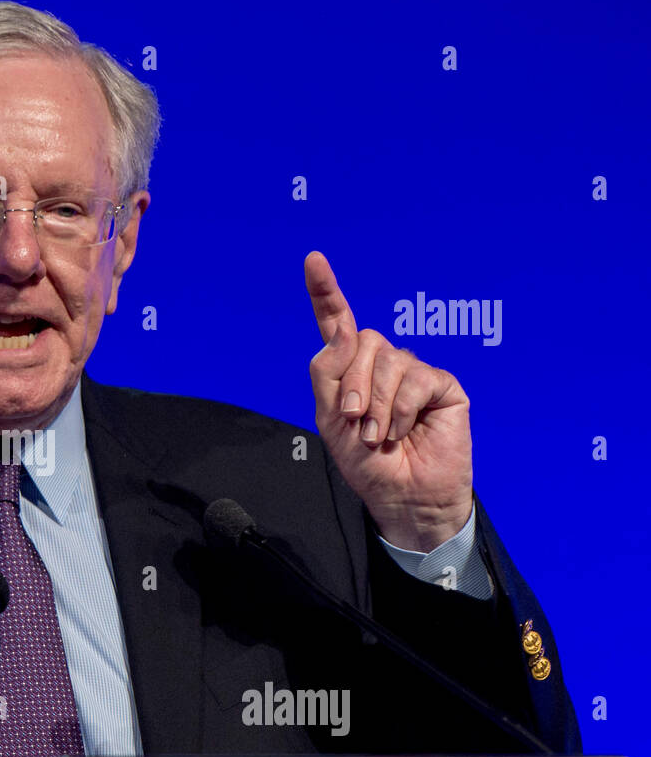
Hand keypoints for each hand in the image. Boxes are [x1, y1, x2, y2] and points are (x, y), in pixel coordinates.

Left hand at [305, 251, 471, 551]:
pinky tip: (403, 431)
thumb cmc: (367, 463)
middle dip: (352, 384)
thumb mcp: (330, 421)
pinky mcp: (442, 385)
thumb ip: (328, 374)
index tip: (313, 260)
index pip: (337, 324)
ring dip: (376, 404)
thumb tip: (343, 330)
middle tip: (356, 421)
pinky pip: (416, 378)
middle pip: (361, 341)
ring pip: (388, 359)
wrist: (402, 497)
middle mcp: (382, 364)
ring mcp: (414, 371)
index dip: (325, 292)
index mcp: (350, 370)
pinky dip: (401, 409)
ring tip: (379, 435)